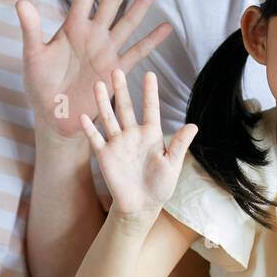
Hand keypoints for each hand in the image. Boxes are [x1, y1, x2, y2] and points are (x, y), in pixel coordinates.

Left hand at [16, 0, 172, 141]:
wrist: (55, 117)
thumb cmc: (40, 86)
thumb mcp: (32, 56)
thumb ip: (30, 29)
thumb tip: (21, 2)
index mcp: (71, 28)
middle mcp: (92, 35)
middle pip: (112, 1)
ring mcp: (106, 51)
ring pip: (128, 22)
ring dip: (142, 4)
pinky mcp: (116, 70)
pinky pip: (137, 53)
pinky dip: (151, 41)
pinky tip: (166, 27)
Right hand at [79, 69, 197, 218]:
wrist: (141, 206)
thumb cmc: (161, 186)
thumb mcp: (173, 164)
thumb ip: (179, 145)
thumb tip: (193, 126)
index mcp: (152, 135)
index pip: (150, 109)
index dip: (149, 92)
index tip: (149, 74)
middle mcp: (133, 135)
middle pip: (126, 108)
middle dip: (121, 89)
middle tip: (117, 69)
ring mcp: (118, 144)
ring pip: (109, 118)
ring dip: (102, 102)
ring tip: (98, 84)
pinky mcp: (105, 155)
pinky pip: (95, 139)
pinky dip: (89, 129)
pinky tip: (83, 116)